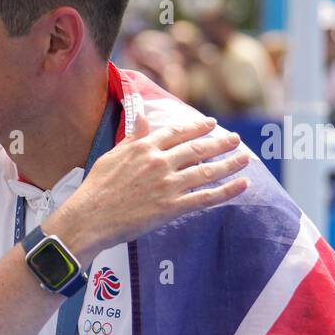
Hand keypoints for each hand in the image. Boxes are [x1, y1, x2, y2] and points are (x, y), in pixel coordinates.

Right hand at [44, 113, 248, 258]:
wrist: (90, 218)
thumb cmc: (96, 188)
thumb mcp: (112, 155)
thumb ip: (133, 137)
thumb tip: (142, 116)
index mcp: (144, 148)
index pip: (177, 132)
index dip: (197, 127)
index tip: (211, 124)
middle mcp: (159, 162)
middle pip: (198, 149)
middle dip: (221, 143)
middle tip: (236, 140)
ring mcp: (167, 184)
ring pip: (207, 171)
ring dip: (229, 164)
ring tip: (245, 158)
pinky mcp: (171, 207)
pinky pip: (206, 197)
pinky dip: (227, 190)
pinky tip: (242, 184)